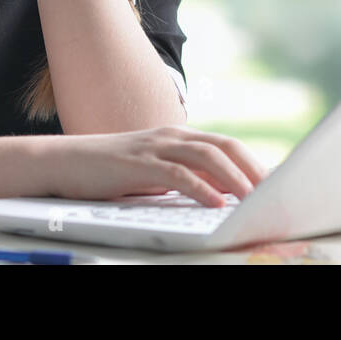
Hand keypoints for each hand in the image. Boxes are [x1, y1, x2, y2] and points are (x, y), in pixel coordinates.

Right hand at [42, 125, 271, 207]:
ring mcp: (155, 147)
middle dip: (252, 167)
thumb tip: (220, 194)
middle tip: (276, 191)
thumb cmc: (110, 172)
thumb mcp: (153, 173)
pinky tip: (216, 203)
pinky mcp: (138, 164)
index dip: (252, 161)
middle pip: (223, 146)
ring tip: (254, 198)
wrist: (64, 162)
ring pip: (206, 157)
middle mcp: (171, 136)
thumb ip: (183, 177)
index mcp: (178, 137)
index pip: (225, 144)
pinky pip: (177, 174)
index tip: (275, 182)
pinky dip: (201, 188)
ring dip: (234, 178)